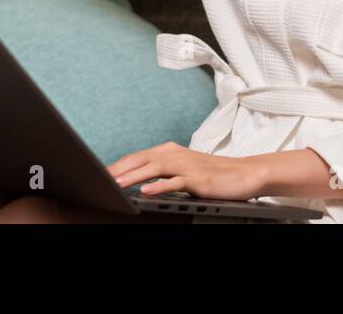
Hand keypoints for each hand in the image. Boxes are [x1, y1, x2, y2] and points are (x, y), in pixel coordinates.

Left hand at [107, 141, 265, 201]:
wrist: (243, 173)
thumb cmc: (212, 173)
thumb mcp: (183, 170)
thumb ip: (162, 173)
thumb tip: (138, 181)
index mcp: (169, 151)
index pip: (137, 157)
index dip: (118, 165)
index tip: (100, 175)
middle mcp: (175, 154)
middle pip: (140, 159)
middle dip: (119, 169)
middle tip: (99, 179)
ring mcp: (186, 165)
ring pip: (154, 167)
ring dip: (134, 176)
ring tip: (116, 184)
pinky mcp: (198, 178)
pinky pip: (175, 182)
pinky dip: (159, 186)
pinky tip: (147, 191)